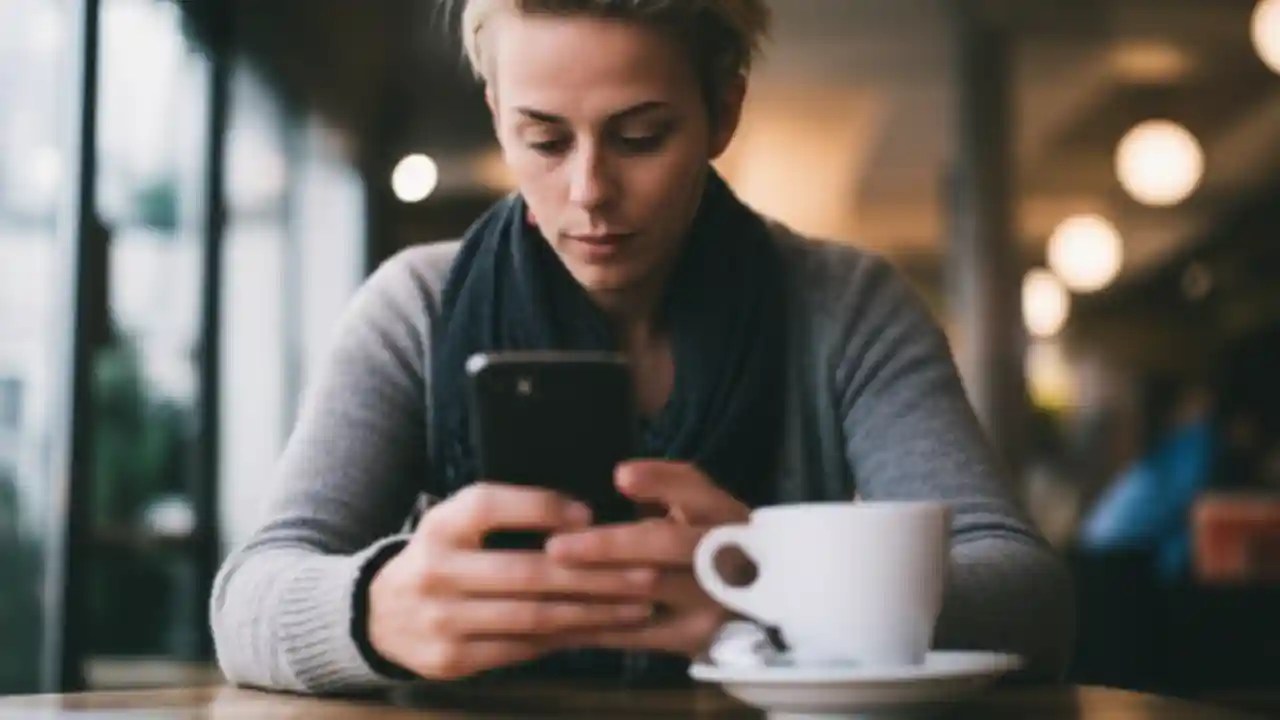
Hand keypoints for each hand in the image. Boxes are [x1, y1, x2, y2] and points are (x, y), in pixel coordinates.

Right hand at [366, 483, 658, 679]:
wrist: (377, 616)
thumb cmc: (441, 556)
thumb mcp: (458, 521)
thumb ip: (508, 513)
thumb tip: (587, 520)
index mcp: (439, 526)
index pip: (489, 506)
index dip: (541, 507)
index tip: (591, 515)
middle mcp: (436, 572)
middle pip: (526, 572)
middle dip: (595, 574)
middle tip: (645, 572)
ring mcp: (442, 621)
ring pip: (532, 618)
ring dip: (593, 613)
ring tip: (638, 606)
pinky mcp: (451, 661)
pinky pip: (522, 649)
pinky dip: (566, 639)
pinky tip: (601, 630)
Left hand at [546, 461, 752, 657]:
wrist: (753, 611)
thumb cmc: (710, 544)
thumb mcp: (702, 511)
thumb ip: (669, 487)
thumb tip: (622, 476)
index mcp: (726, 517)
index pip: (699, 492)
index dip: (662, 482)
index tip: (620, 477)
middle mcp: (726, 558)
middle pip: (666, 545)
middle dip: (608, 545)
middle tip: (556, 547)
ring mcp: (712, 603)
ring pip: (646, 590)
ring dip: (591, 584)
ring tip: (544, 579)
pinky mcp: (692, 639)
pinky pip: (635, 633)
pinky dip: (592, 624)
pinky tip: (554, 618)